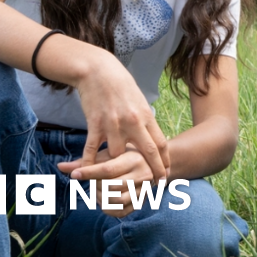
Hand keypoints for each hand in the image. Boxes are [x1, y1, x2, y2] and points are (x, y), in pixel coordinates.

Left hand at [58, 147, 164, 217]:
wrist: (152, 163)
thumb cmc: (124, 155)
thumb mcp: (108, 154)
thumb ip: (85, 161)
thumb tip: (60, 167)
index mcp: (134, 159)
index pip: (108, 169)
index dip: (89, 172)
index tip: (74, 174)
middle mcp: (142, 175)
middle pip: (110, 186)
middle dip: (95, 185)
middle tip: (91, 181)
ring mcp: (143, 190)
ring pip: (115, 200)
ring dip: (100, 198)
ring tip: (97, 190)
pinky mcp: (141, 202)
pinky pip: (120, 212)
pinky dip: (106, 209)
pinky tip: (103, 199)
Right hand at [70, 53, 169, 181]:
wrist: (98, 71)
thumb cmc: (120, 85)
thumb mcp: (139, 101)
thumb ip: (145, 120)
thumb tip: (152, 136)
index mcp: (145, 115)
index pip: (160, 143)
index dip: (165, 160)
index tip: (167, 172)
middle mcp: (132, 122)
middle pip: (147, 152)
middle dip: (154, 170)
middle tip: (156, 185)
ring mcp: (113, 124)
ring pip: (117, 155)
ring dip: (116, 168)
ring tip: (117, 181)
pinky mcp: (94, 124)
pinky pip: (92, 150)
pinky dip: (90, 164)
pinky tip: (89, 174)